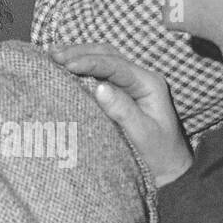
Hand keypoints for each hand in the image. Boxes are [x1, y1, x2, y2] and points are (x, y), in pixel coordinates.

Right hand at [49, 43, 192, 186]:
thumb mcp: (143, 135)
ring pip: (103, 58)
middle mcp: (140, 78)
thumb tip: (99, 88)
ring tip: (53, 54)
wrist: (169, 169)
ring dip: (78, 54)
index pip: (116, 65)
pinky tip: (64, 64)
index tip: (67, 65)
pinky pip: (100, 70)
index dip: (90, 62)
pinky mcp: (121, 90)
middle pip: (108, 54)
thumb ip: (123, 111)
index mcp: (149, 84)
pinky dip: (81, 64)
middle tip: (53, 55)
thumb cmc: (158, 154)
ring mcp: (131, 82)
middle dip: (79, 52)